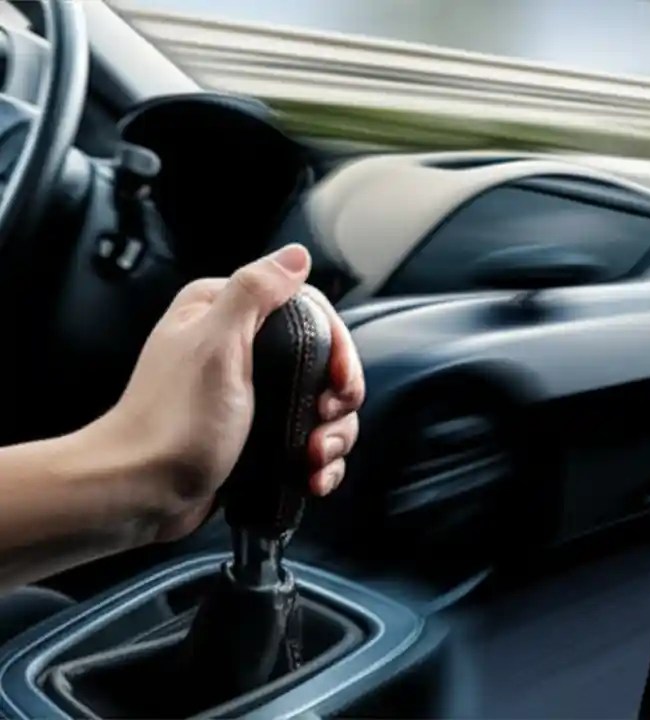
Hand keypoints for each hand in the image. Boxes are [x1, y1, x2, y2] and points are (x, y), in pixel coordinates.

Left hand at [96, 244, 365, 541]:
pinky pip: (310, 440)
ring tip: (314, 457)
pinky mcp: (259, 436)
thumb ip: (254, 292)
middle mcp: (239, 350)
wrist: (142, 494)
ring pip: (324, 406)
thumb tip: (294, 256)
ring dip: (333, 436)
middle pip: (324, 362)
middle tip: (326, 418)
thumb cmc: (172, 423)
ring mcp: (252, 396)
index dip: (336, 344)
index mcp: (224, 315)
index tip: (339, 377)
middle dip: (338, 399)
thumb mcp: (216, 345)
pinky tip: (313, 476)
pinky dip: (321, 461)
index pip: (308, 310)